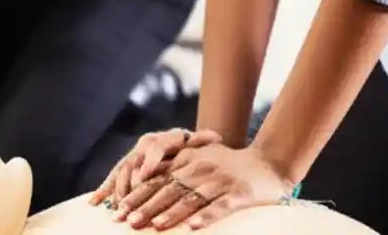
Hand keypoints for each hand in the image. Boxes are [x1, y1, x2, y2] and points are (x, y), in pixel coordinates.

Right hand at [90, 128, 222, 208]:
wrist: (179, 143)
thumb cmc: (190, 147)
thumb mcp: (197, 144)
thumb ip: (202, 141)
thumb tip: (215, 136)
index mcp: (160, 139)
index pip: (154, 149)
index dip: (149, 162)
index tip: (146, 176)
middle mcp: (142, 146)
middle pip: (133, 164)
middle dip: (129, 185)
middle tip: (127, 203)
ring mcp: (132, 157)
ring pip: (121, 173)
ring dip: (116, 192)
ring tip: (115, 209)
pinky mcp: (124, 168)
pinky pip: (112, 178)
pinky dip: (103, 190)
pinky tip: (93, 202)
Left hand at [111, 143, 293, 230]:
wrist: (268, 163)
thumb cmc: (230, 164)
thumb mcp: (200, 159)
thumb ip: (175, 167)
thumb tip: (142, 180)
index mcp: (189, 161)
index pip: (157, 179)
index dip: (137, 194)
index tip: (119, 210)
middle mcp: (202, 168)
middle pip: (169, 189)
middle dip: (146, 206)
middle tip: (128, 221)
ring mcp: (220, 181)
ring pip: (191, 198)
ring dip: (171, 213)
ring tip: (154, 226)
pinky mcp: (239, 194)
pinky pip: (219, 207)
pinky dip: (205, 217)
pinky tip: (192, 228)